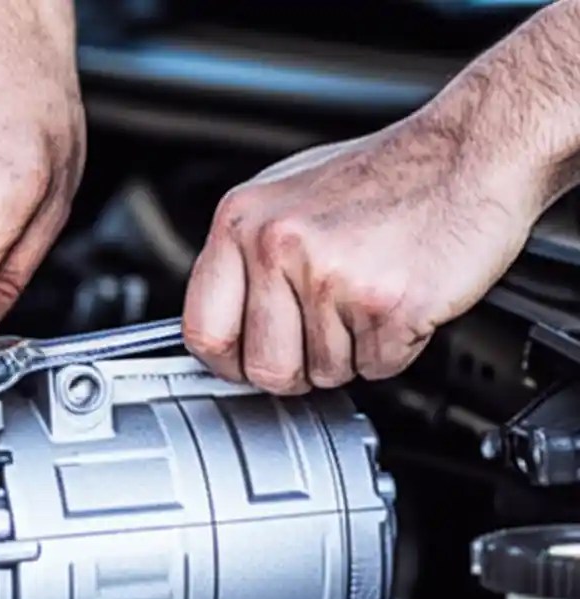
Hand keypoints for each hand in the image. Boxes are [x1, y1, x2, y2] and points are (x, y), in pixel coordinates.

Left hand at [183, 112, 544, 393]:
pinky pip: (378, 366)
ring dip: (352, 352)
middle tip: (324, 337)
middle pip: (264, 368)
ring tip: (369, 298)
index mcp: (241, 221)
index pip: (202, 330)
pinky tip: (400, 300)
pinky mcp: (388, 303)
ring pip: (324, 373)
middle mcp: (277, 246)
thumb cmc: (385, 173)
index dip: (228, 361)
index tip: (246, 363)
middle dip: (297, 369)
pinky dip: (395, 347)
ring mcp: (331, 277)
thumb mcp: (286, 197)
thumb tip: (220, 319)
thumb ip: (246, 256)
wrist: (472, 148)